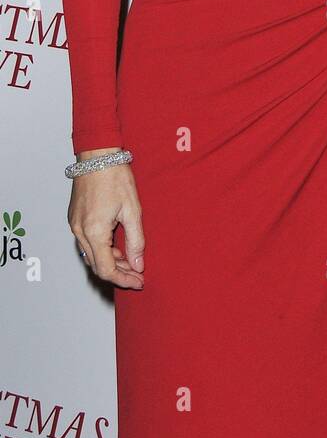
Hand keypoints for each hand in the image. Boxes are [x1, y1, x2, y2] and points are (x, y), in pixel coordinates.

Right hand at [68, 151, 144, 289]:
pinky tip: (117, 246)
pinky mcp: (74, 219)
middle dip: (118, 273)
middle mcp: (79, 232)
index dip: (124, 279)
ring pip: (91, 256)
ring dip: (110, 262)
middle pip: (97, 266)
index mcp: (94, 231)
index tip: (139, 281)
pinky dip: (102, 250)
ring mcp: (74, 226)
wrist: (97, 156)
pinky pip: (87, 243)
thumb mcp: (132, 210)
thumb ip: (136, 241)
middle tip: (138, 274)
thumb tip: (138, 265)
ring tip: (131, 260)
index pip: (106, 269)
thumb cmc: (115, 178)